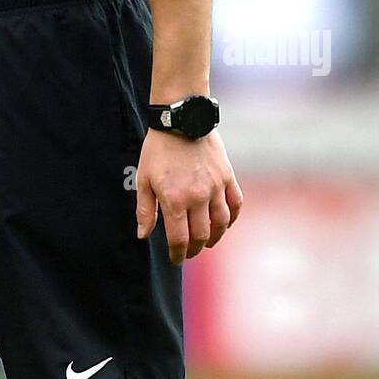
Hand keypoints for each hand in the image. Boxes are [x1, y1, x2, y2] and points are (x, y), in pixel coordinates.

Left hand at [135, 127, 242, 263]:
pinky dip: (232, 218)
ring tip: (207, 241)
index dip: (178, 254)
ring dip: (214, 237)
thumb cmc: (158, 149)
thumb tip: (143, 236)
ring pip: (221, 224)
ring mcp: (215, 187)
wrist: (181, 119)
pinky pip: (235, 204)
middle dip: (194, 248)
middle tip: (189, 251)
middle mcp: (198, 197)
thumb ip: (145, 210)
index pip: (180, 239)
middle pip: (201, 235)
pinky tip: (225, 223)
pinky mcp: (227, 176)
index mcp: (174, 200)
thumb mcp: (144, 178)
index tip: (176, 258)